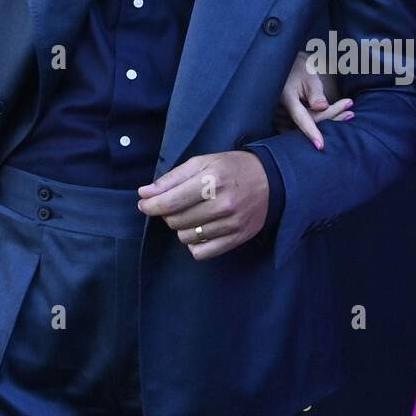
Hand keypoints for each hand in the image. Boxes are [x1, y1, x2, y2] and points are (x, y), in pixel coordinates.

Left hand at [137, 151, 269, 259]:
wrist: (271, 181)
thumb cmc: (230, 168)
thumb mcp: (201, 163)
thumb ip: (171, 179)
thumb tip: (144, 194)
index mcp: (211, 181)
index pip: (170, 202)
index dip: (151, 205)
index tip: (145, 203)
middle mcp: (222, 204)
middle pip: (175, 221)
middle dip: (168, 214)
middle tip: (177, 204)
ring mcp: (231, 224)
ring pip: (186, 238)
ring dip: (182, 228)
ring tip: (193, 215)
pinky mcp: (237, 238)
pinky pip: (202, 253)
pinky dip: (195, 244)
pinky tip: (201, 230)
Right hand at [275, 50, 353, 148]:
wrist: (287, 67)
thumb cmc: (298, 68)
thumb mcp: (308, 76)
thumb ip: (315, 93)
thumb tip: (322, 107)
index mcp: (286, 98)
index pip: (301, 119)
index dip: (311, 132)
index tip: (321, 146)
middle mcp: (283, 111)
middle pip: (309, 122)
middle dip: (331, 117)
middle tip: (350, 110)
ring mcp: (285, 116)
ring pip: (309, 124)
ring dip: (330, 120)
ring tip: (349, 113)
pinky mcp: (290, 119)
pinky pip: (307, 123)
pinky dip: (323, 121)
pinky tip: (338, 117)